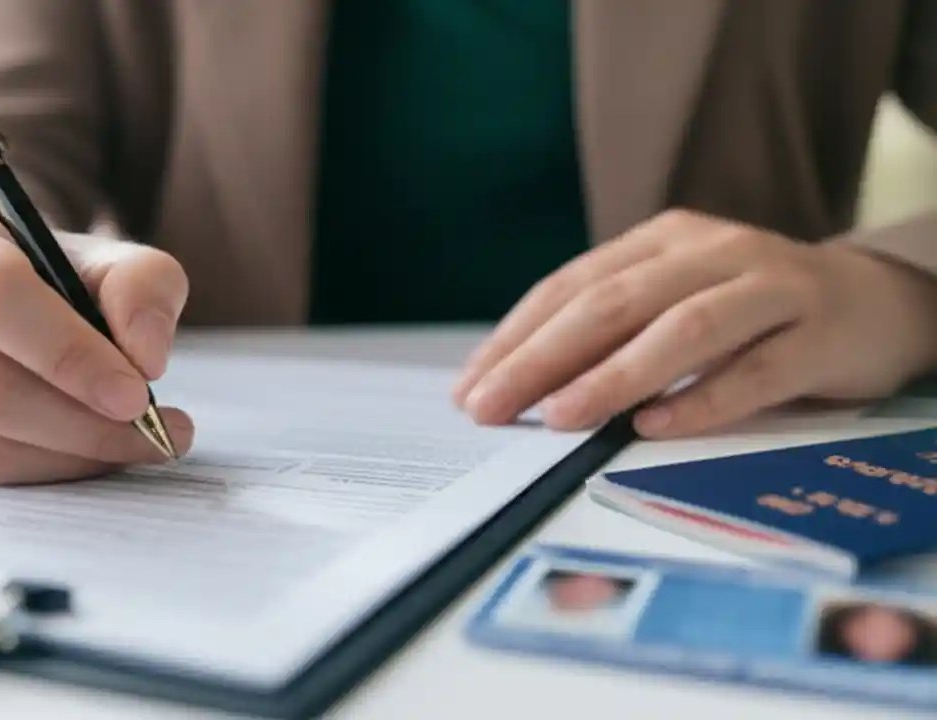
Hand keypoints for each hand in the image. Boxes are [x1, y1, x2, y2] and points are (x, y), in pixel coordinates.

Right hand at [0, 210, 193, 484]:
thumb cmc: (52, 276)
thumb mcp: (108, 259)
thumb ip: (142, 288)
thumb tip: (146, 358)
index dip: (67, 353)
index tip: (137, 393)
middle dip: (81, 421)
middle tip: (151, 428)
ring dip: (73, 454)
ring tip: (140, 441)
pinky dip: (50, 468)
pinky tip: (95, 450)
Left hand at [453, 209, 936, 436]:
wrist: (873, 301)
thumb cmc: (749, 311)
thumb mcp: (675, 302)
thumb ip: (611, 331)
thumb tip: (517, 385)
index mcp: (664, 240)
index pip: (573, 285)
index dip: (516, 337)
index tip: (469, 387)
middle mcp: (714, 253)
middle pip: (615, 303)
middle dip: (542, 357)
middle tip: (491, 407)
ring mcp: (771, 290)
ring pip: (685, 329)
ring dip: (615, 375)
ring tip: (559, 417)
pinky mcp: (819, 336)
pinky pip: (757, 371)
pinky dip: (704, 401)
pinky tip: (656, 428)